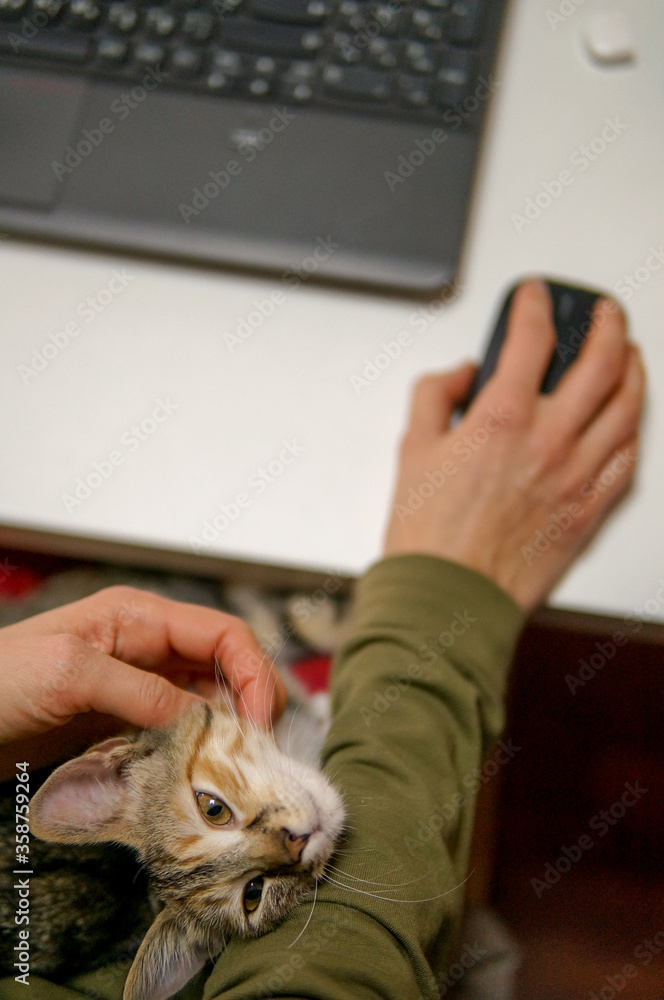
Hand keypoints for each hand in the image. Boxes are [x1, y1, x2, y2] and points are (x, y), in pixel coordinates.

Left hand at [0, 585, 286, 777]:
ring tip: (235, 769)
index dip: (252, 673)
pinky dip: (196, 753)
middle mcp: (148, 648)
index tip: (259, 722)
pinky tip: (199, 775)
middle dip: (250, 704)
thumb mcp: (70, 673)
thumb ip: (142, 692)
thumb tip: (207, 721)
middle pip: (225, 669)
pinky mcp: (124, 723)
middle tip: (257, 752)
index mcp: (140, 618)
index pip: (223, 635)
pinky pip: (178, 734)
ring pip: (207, 705)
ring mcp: (137, 687)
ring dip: (227, 734)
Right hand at [383, 280, 644, 611]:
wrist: (447, 598)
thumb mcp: (412, 448)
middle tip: (604, 313)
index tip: (534, 296)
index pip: (531, 337)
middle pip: (600, 362)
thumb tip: (461, 374)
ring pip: (627, 406)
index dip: (534, 304)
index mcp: (502, 419)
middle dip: (607, 324)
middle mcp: (548, 440)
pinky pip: (629, 459)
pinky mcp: (589, 509)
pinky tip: (629, 419)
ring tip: (628, 355)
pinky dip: (634, 429)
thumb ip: (436, 395)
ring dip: (633, 369)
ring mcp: (576, 475)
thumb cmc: (428, 535)